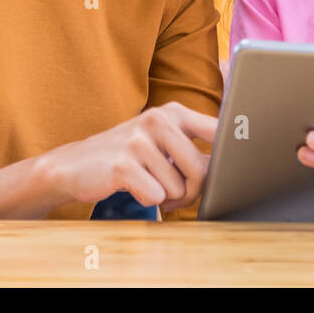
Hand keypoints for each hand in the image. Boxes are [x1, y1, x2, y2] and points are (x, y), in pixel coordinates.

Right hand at [42, 102, 217, 212]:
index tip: (240, 167)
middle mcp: (158, 120)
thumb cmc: (128, 157)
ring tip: (149, 186)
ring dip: (167, 198)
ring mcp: (139, 141)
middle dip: (193, 191)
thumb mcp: (162, 143)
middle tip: (177, 196)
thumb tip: (231, 169)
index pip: (218, 132)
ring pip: (178, 188)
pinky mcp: (122, 164)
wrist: (73, 165)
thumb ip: (194, 150)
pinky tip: (133, 188)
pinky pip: (156, 196)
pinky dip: (148, 200)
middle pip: (201, 169)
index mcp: (173, 112)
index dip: (231, 154)